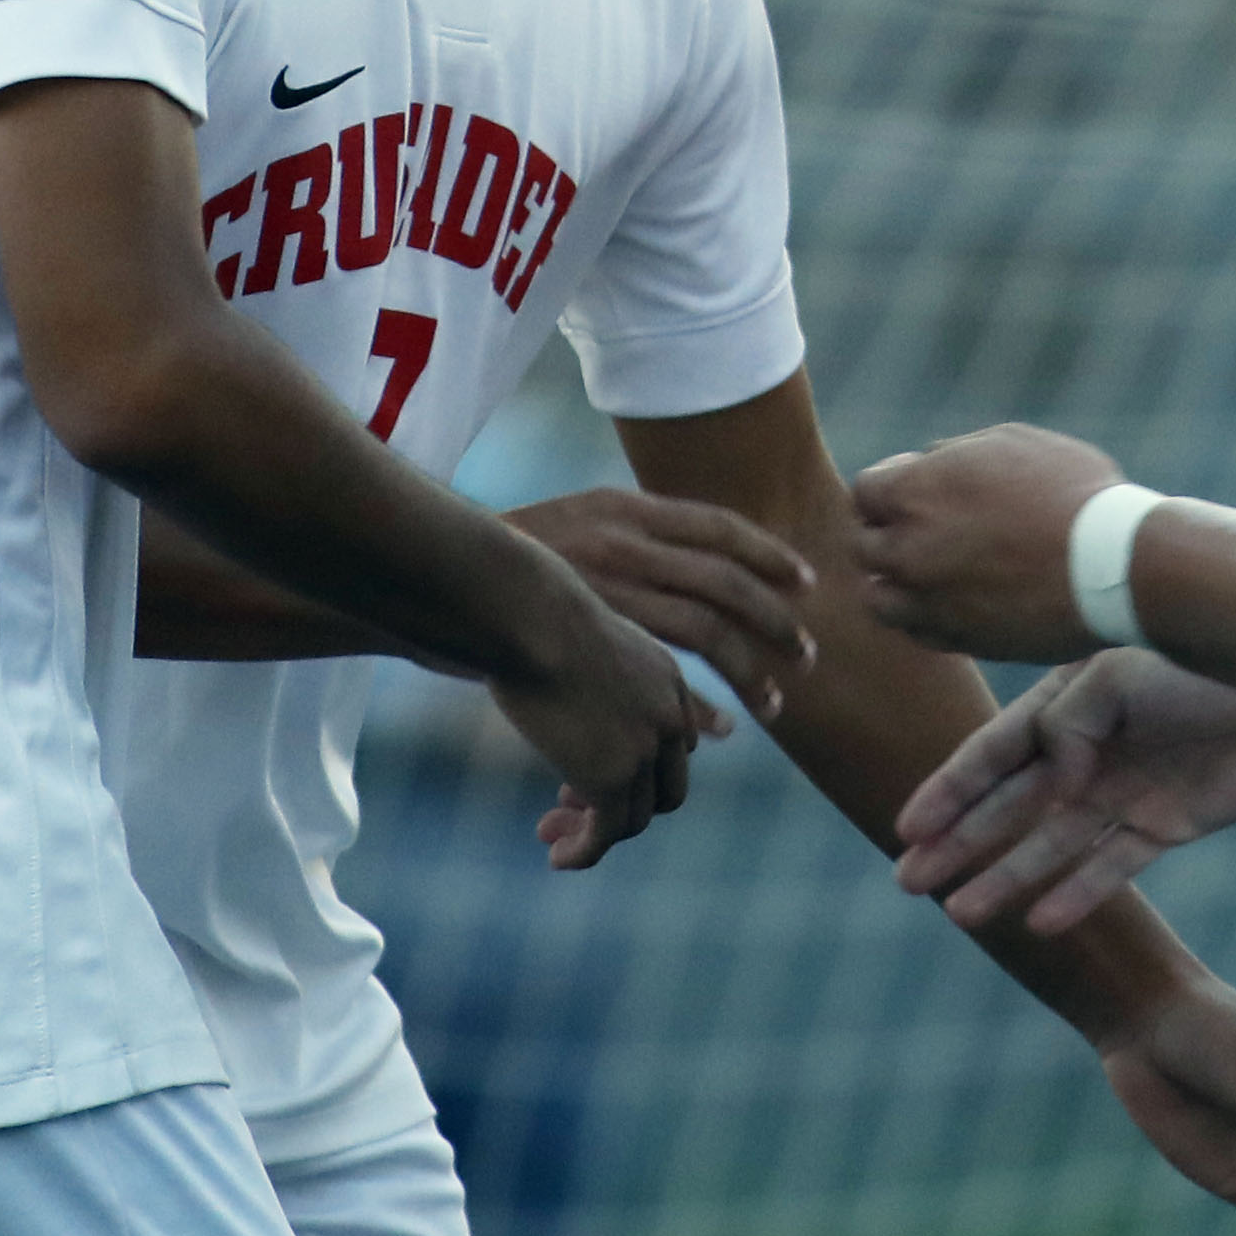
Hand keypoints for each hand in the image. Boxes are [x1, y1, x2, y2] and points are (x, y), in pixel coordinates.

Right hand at [489, 591, 717, 870]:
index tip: (579, 773)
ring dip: (595, 834)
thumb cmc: (530, 613)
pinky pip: (607, 834)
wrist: (529, 616)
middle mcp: (668, 716)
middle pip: (665, 789)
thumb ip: (581, 669)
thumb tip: (546, 679)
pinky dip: (585, 852)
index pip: (674, 745)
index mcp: (666, 678)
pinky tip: (558, 858)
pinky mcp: (612, 778)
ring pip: (635, 818)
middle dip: (621, 807)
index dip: (635, 769)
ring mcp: (645, 750)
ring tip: (551, 837)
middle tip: (566, 807)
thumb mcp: (573, 637)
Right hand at [510, 485, 816, 721]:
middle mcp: (622, 542)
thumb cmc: (488, 560)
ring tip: (777, 704)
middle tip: (809, 654)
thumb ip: (615, 542)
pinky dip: (698, 705)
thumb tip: (658, 571)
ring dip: (750, 668)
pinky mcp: (591, 638)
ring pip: (707, 628)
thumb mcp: (563, 527)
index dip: (768, 552)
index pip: (717, 524)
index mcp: (620, 507)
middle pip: (725, 580)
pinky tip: (719, 729)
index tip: (805, 579)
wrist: (426, 577)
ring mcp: (608, 590)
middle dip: (775, 618)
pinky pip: (666, 674)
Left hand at [849, 424, 1126, 661]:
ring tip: (932, 573)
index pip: (864, 492)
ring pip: (880, 599)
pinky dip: (925, 618)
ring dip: (897, 584)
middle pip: (864, 547)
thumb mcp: (1011, 443)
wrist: (1116, 564)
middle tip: (924, 533)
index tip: (917, 490)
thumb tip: (926, 465)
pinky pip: (918, 632)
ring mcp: (930, 601)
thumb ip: (953, 455)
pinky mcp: (959, 640)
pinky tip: (956, 601)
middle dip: (887, 536)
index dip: (889, 489)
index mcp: (917, 492)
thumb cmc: (1072, 491)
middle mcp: (910, 550)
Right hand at [893, 652, 1235, 932]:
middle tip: (909, 884)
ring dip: (1005, 877)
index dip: (948, 791)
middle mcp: (1085, 753)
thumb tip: (1048, 776)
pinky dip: (1077, 894)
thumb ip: (1068, 721)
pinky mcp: (1166, 825)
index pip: (992, 753)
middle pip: (1008, 807)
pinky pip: (1111, 866)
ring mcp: (1122, 792)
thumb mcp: (1116, 672)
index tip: (906, 830)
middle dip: (958, 844)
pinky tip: (1040, 922)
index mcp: (1064, 705)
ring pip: (1050, 845)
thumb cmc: (1196, 662)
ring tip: (961, 913)